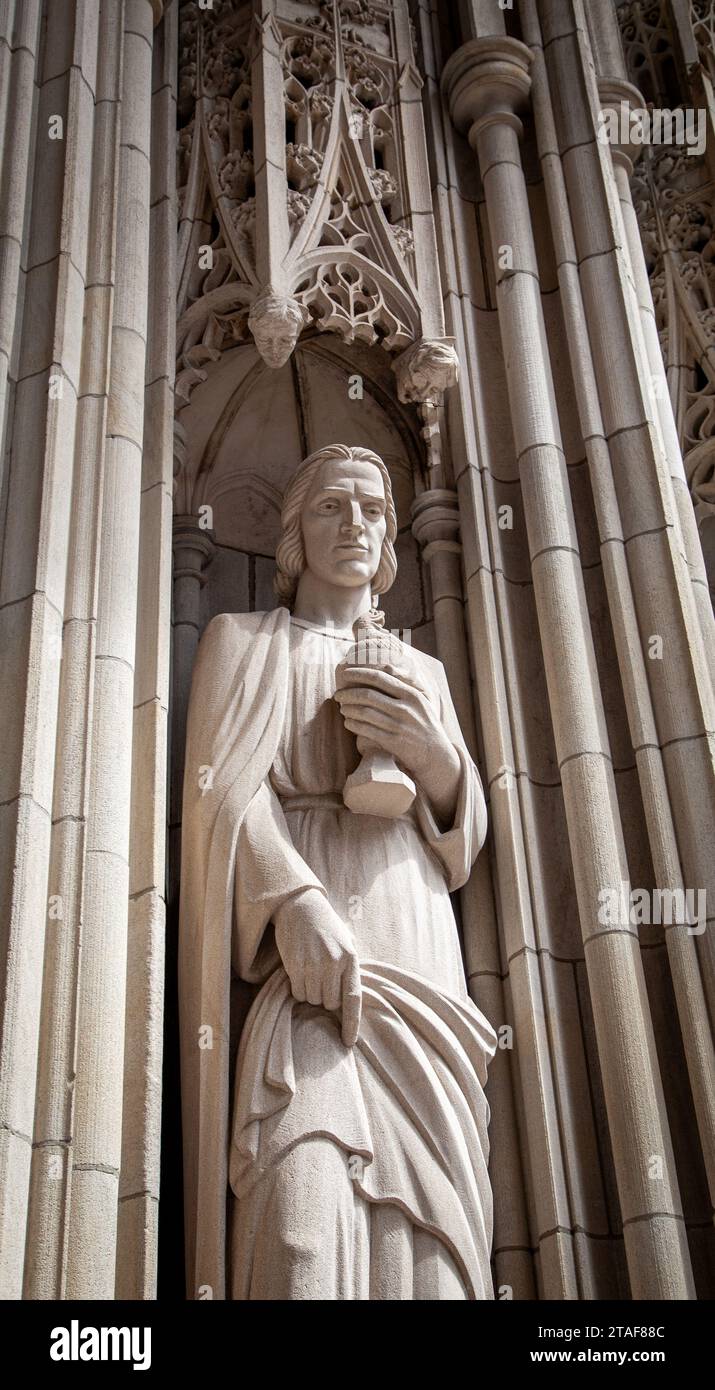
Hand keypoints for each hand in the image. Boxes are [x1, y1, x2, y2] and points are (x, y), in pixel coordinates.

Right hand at [274, 889, 361, 1046]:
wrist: (301, 906)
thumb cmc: (326, 927)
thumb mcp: (346, 942)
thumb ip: (349, 968)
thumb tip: (349, 998)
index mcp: (351, 959)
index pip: (353, 998)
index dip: (351, 1023)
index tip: (347, 1042)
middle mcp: (334, 963)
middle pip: (329, 1003)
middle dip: (325, 999)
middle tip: (321, 980)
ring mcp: (314, 964)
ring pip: (312, 999)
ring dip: (310, 993)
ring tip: (310, 972)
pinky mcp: (295, 964)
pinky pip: (297, 991)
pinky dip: (297, 988)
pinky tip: (298, 971)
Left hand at [334, 664, 460, 823]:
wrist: (435, 754)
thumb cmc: (425, 724)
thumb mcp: (421, 701)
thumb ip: (404, 685)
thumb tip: (383, 668)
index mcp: (411, 694)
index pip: (380, 678)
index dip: (359, 674)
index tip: (346, 673)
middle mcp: (405, 708)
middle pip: (368, 695)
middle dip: (348, 693)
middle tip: (338, 694)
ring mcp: (398, 725)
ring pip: (365, 712)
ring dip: (348, 709)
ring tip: (342, 708)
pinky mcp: (393, 741)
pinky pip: (366, 730)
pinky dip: (353, 725)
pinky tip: (348, 723)